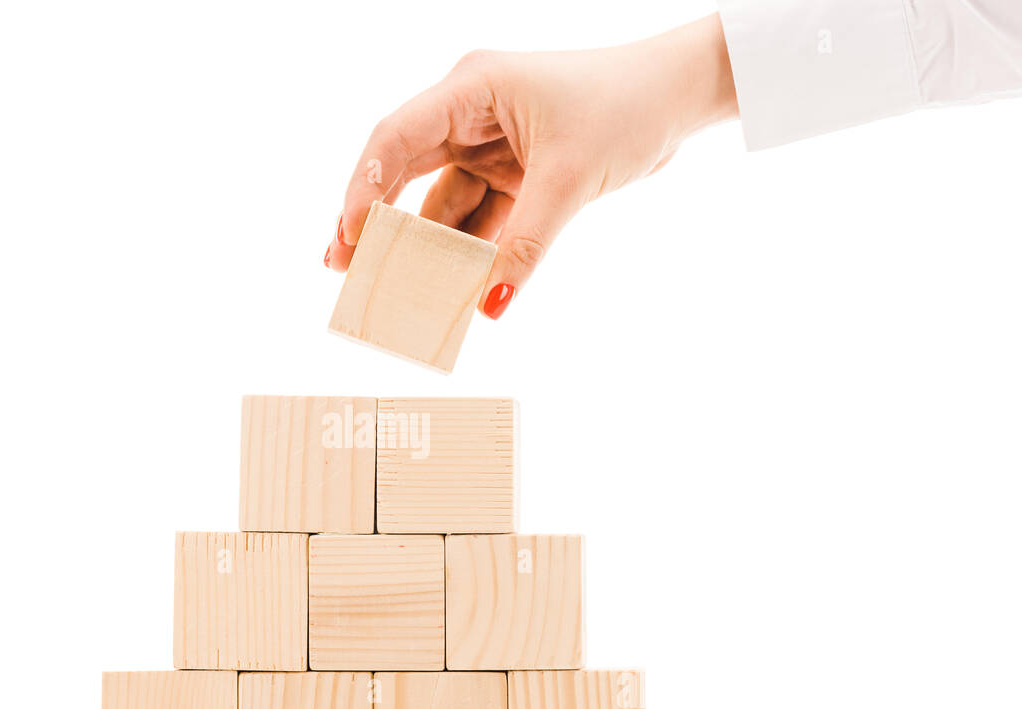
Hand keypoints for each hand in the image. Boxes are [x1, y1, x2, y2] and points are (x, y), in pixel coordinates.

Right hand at [325, 14, 737, 317]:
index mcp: (472, 88)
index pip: (398, 138)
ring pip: (438, 201)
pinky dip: (461, 251)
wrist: (679, 97)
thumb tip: (490, 306)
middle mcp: (469, 113)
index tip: (351, 236)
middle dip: (375, 219)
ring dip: (420, 245)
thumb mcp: (571, 179)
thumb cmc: (626, 107)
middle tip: (343, 267)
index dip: (366, 187)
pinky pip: (473, 218)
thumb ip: (526, 244)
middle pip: (403, 170)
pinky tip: (442, 285)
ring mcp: (488, 145)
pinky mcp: (510, 173)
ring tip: (388, 288)